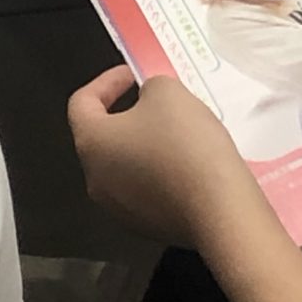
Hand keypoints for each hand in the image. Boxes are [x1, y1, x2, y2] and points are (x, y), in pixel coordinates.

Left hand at [68, 67, 268, 248]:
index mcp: (91, 143)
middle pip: (104, 137)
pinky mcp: (147, 227)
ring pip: (127, 166)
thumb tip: (150, 100)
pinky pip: (148, 190)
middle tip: (159, 102)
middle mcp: (96, 180)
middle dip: (130, 115)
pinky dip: (162, 173)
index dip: (106, 82)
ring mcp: (120, 209)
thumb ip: (150, 87)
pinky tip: (190, 165)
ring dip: (147, 146)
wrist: (219, 207)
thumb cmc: (185, 145)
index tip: (133, 75)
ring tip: (180, 133)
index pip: (82, 104)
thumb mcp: (168, 92)